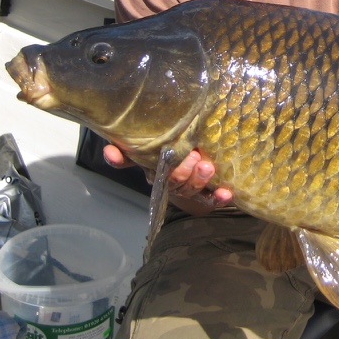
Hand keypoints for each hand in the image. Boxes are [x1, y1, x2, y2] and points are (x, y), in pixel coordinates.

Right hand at [102, 144, 232, 208]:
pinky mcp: (204, 195)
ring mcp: (184, 188)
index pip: (130, 160)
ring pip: (188, 189)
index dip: (119, 158)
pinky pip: (209, 200)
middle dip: (179, 170)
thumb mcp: (161, 140)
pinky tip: (226, 193)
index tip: (113, 153)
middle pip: (168, 179)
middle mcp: (165, 178)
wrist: (201, 166)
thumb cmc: (178, 148)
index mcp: (151, 163)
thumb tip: (112, 147)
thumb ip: (145, 139)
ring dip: (198, 180)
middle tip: (193, 156)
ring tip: (207, 167)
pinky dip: (217, 198)